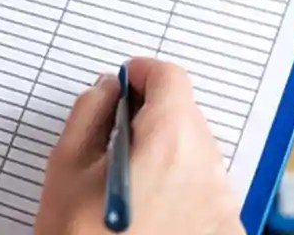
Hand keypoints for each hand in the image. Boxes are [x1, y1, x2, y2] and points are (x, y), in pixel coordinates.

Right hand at [36, 58, 243, 234]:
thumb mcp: (66, 167)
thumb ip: (89, 112)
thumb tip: (106, 89)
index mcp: (170, 142)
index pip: (170, 78)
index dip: (142, 74)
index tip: (125, 81)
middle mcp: (207, 169)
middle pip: (187, 118)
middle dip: (154, 118)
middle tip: (116, 137)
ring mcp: (223, 206)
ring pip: (199, 158)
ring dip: (169, 157)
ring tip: (130, 186)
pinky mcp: (228, 233)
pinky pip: (208, 195)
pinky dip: (184, 194)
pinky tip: (151, 215)